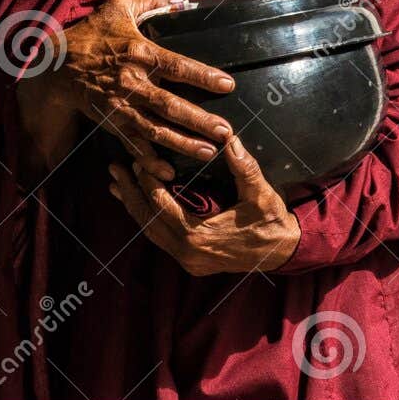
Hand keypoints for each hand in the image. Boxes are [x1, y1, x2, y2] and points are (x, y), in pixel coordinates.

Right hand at [15, 0, 235, 162]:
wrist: (56, 66)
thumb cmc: (91, 35)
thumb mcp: (118, 7)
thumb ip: (148, 0)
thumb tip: (176, 0)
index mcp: (139, 52)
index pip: (176, 65)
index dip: (202, 76)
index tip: (227, 85)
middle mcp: (132, 82)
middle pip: (169, 104)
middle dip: (198, 120)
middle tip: (225, 133)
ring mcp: (121, 105)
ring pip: (155, 129)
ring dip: (182, 143)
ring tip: (207, 153)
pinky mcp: (111, 121)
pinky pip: (132, 143)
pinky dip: (149, 160)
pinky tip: (167, 172)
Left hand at [109, 134, 300, 275]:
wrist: (283, 252)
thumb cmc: (272, 222)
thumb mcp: (261, 193)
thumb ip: (244, 167)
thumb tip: (228, 137)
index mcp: (200, 236)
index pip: (162, 206)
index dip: (147, 181)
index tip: (137, 158)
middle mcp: (188, 253)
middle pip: (148, 221)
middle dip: (130, 193)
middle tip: (114, 169)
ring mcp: (188, 261)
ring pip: (151, 233)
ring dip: (134, 207)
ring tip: (117, 184)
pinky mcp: (191, 262)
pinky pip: (161, 240)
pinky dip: (147, 220)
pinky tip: (138, 205)